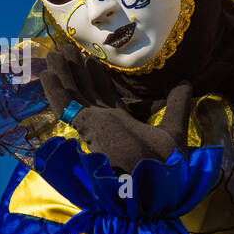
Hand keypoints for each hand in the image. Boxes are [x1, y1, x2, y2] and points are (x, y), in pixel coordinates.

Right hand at [40, 42, 192, 171]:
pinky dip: (55, 90)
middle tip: (67, 47)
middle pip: (85, 91)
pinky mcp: (86, 127)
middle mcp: (104, 123)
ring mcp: (93, 125)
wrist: (155, 185)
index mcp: (121, 125)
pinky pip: (66, 106)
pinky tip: (47, 73)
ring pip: (72, 94)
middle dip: (76, 70)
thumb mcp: (174, 128)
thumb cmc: (165, 164)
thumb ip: (177, 106)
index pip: (104, 96)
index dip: (96, 77)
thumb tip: (186, 82)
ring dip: (63, 73)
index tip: (91, 59)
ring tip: (55, 51)